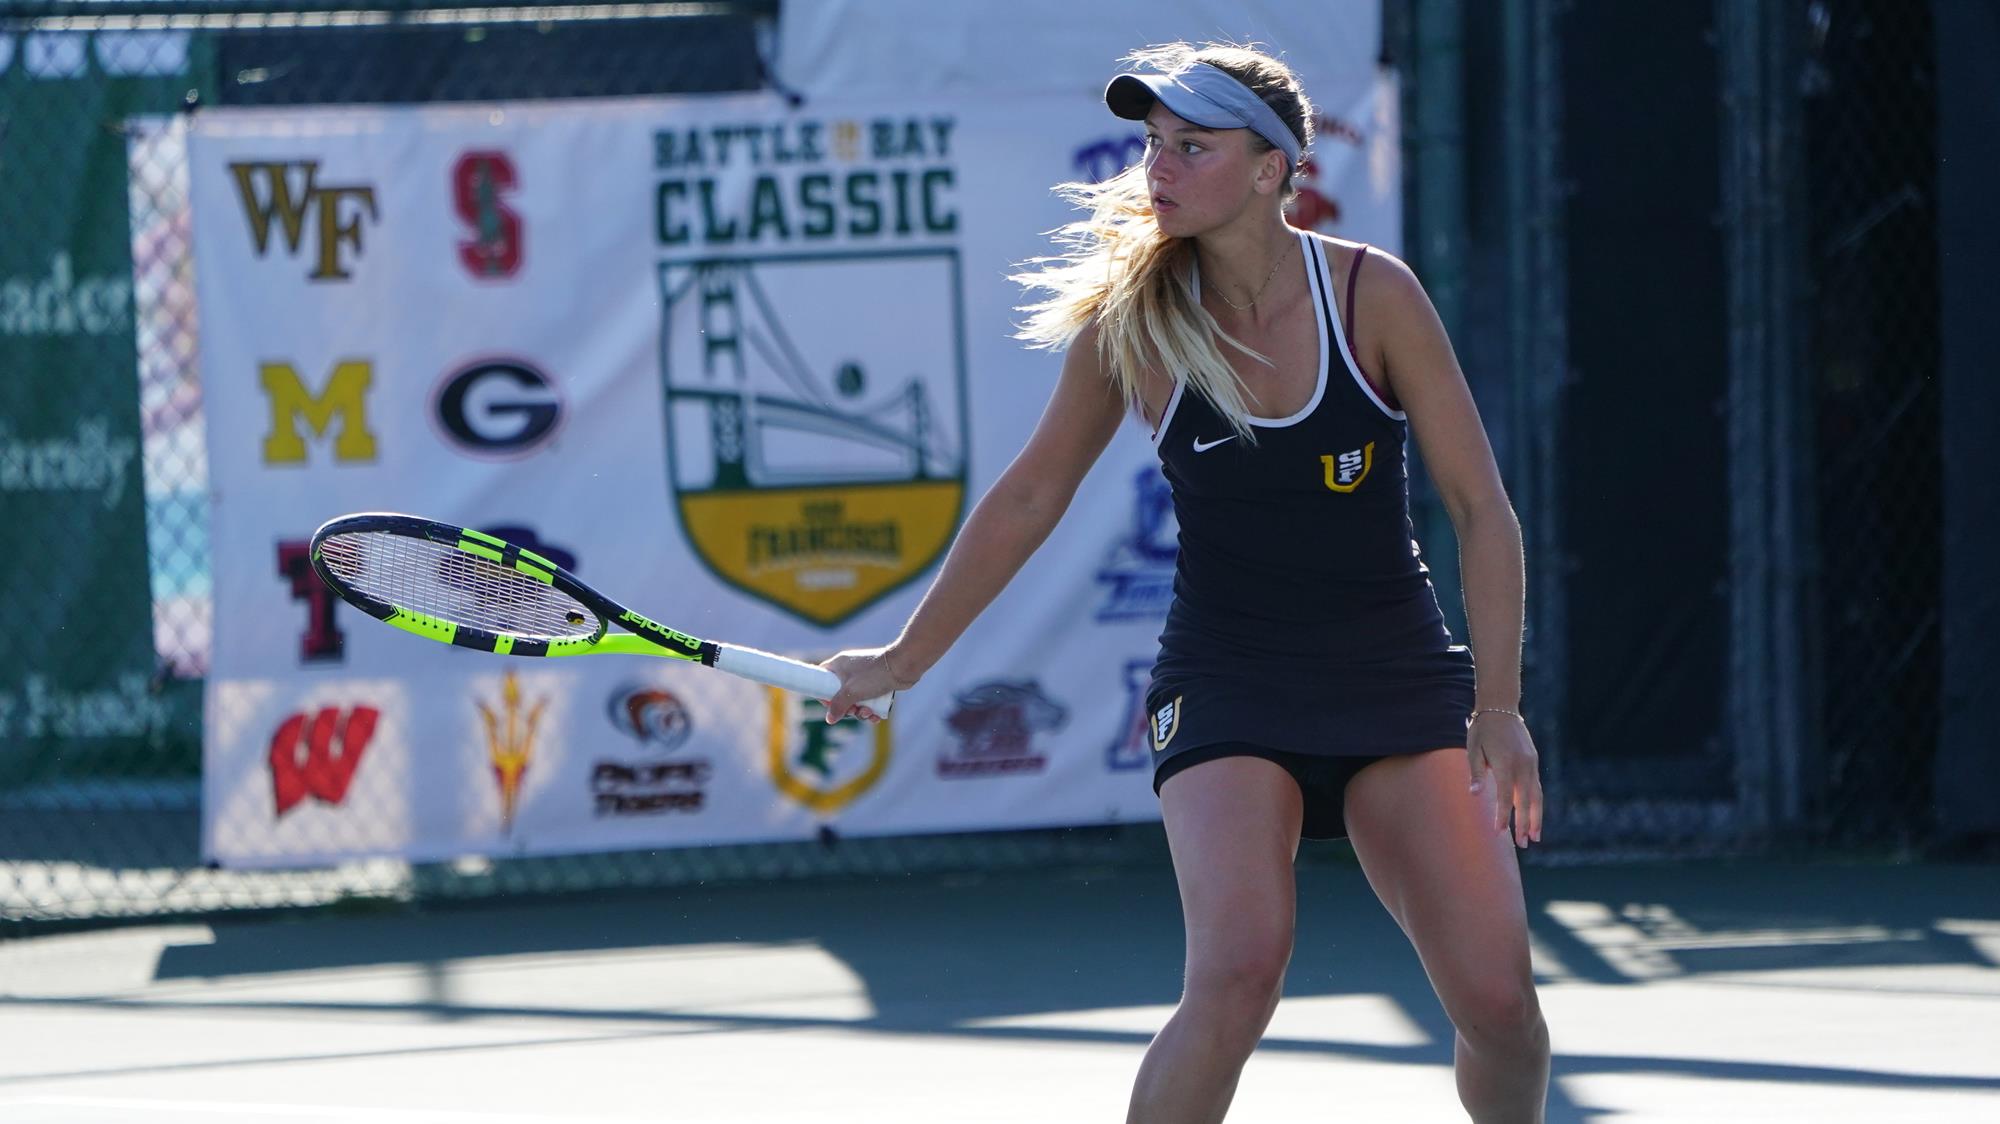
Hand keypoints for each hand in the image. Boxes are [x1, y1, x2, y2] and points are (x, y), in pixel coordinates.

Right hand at [820, 646, 918, 723]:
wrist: (903, 666)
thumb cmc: (873, 675)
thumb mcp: (851, 691)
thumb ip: (838, 706)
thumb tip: (829, 719)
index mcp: (839, 664)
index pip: (822, 676)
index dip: (822, 692)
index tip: (829, 704)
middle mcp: (850, 669)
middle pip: (840, 693)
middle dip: (847, 708)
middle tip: (854, 711)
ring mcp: (864, 677)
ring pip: (856, 699)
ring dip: (861, 711)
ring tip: (870, 714)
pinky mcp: (877, 683)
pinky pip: (869, 699)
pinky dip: (871, 709)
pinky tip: (876, 716)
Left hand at [1467, 710, 1543, 847]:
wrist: (1501, 708)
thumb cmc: (1482, 730)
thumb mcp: (1473, 749)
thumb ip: (1476, 772)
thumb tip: (1474, 794)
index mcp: (1505, 764)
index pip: (1505, 796)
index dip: (1503, 815)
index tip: (1499, 832)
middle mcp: (1522, 766)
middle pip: (1526, 801)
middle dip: (1526, 824)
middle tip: (1524, 844)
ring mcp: (1531, 764)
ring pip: (1537, 796)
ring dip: (1537, 817)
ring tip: (1535, 837)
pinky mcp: (1534, 762)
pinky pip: (1536, 787)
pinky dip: (1536, 804)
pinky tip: (1534, 816)